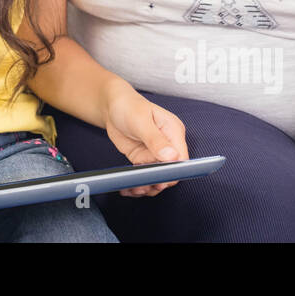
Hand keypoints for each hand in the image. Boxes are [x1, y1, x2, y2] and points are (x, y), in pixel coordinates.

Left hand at [103, 83, 189, 197]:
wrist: (113, 106)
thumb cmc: (128, 106)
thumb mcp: (141, 121)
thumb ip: (156, 139)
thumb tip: (172, 157)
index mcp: (174, 131)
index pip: (181, 158)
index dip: (173, 172)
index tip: (160, 180)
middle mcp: (168, 145)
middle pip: (171, 171)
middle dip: (158, 182)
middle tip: (143, 186)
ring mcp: (156, 153)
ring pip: (158, 177)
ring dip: (147, 186)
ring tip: (133, 189)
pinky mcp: (144, 159)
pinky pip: (145, 176)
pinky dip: (138, 184)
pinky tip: (128, 188)